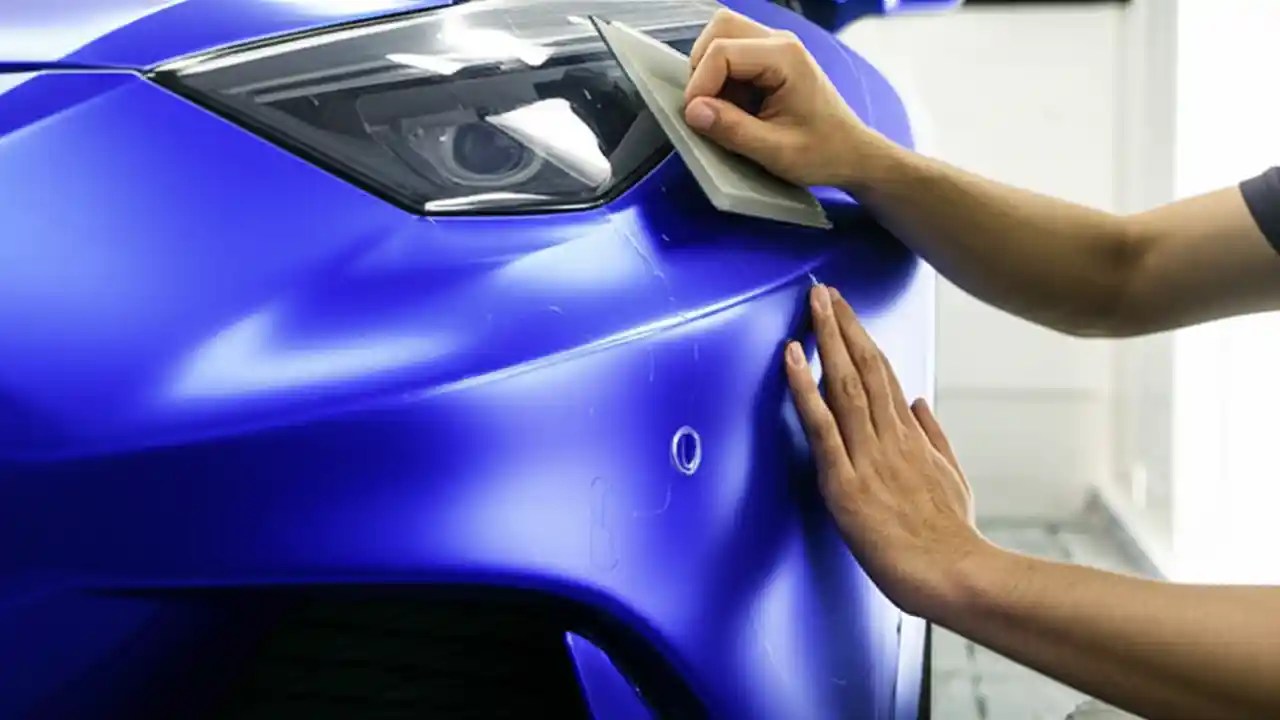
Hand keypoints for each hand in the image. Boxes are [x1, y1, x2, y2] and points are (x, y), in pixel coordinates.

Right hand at [683, 9, 870, 187]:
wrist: (852, 154)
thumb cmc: (823, 152)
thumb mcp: (775, 150)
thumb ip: (732, 129)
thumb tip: (692, 111)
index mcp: (784, 57)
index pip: (721, 51)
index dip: (699, 84)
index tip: (696, 118)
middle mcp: (779, 42)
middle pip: (720, 28)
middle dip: (701, 67)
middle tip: (706, 106)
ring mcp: (775, 47)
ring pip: (722, 38)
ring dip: (711, 73)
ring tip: (725, 109)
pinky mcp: (769, 60)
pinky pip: (731, 56)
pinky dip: (722, 81)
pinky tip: (737, 109)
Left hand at [784, 285, 983, 616]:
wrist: (954, 573)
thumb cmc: (952, 536)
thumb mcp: (953, 478)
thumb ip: (934, 437)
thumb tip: (919, 401)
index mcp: (911, 438)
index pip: (884, 376)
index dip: (863, 340)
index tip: (849, 313)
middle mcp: (890, 438)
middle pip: (865, 369)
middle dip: (844, 325)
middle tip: (825, 291)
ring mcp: (868, 456)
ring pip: (844, 385)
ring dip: (826, 341)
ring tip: (813, 306)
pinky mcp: (845, 481)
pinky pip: (820, 425)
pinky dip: (803, 388)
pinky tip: (791, 358)